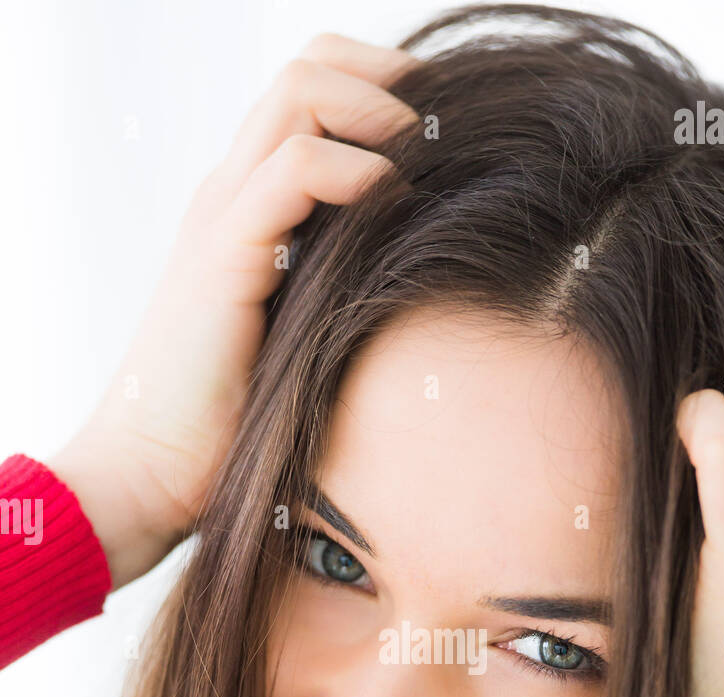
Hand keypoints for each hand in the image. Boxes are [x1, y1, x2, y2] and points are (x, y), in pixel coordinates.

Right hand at [48, 33, 419, 588]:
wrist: (154, 468)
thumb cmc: (233, 421)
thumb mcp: (304, 336)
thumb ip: (342, 290)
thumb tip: (424, 284)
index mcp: (248, 208)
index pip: (306, 97)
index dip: (373, 87)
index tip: (435, 129)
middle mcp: (231, 194)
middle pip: (305, 70)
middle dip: (383, 76)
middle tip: (438, 122)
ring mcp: (224, 216)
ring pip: (297, 92)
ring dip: (375, 107)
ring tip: (421, 152)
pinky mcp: (225, 254)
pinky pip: (295, 168)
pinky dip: (354, 168)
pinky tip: (391, 198)